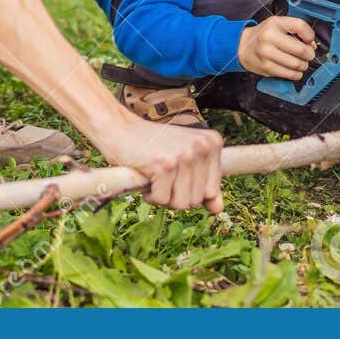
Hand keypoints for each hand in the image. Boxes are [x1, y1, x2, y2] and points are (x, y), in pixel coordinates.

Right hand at [98, 117, 223, 213]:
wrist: (121, 129)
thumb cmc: (153, 146)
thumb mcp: (185, 160)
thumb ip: (204, 183)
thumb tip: (218, 210)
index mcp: (213, 143)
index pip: (212, 190)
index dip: (191, 190)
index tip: (177, 175)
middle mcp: (202, 147)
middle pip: (197, 200)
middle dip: (176, 195)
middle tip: (163, 175)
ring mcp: (184, 155)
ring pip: (181, 203)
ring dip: (163, 197)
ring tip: (155, 176)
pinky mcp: (164, 165)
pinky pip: (162, 200)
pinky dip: (150, 195)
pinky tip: (146, 176)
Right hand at [238, 15, 316, 79]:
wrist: (243, 46)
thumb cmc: (263, 35)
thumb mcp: (278, 24)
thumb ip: (295, 30)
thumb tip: (312, 44)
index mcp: (275, 23)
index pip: (300, 26)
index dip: (310, 35)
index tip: (310, 40)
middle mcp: (269, 37)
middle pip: (301, 49)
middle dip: (309, 54)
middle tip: (309, 55)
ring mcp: (267, 54)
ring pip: (297, 64)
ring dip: (303, 65)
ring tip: (301, 62)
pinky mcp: (266, 68)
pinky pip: (289, 74)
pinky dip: (297, 74)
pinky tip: (295, 70)